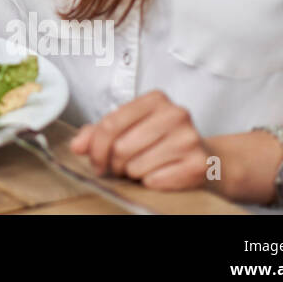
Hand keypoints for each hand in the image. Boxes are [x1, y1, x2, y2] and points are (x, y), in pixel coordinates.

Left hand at [69, 89, 212, 190]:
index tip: (96, 161)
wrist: (206, 159)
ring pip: (136, 166)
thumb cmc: (160, 142)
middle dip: (114, 164)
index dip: (96, 148)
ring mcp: (190, 138)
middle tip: (121, 167)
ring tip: (143, 168)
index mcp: (155, 99)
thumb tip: (76, 145)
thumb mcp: (129, 129)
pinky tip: (159, 175)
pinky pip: (154, 181)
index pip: (110, 123)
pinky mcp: (198, 164)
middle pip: (121, 147)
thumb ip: (98, 133)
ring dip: (132, 174)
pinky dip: (150, 183)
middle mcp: (176, 113)